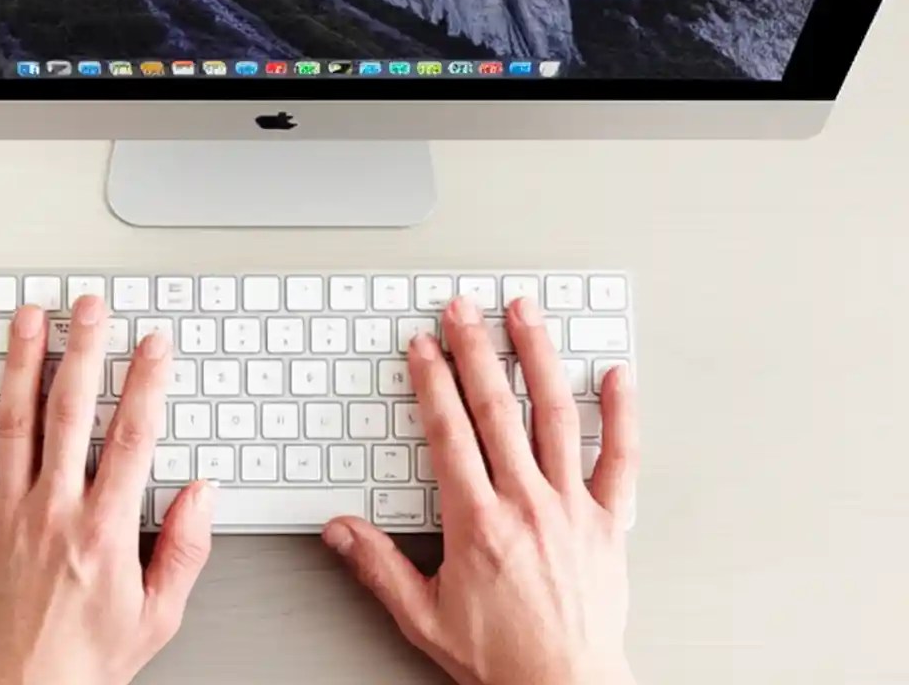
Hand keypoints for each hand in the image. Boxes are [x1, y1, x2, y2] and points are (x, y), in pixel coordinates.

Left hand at [0, 296, 213, 684]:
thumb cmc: (86, 661)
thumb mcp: (159, 613)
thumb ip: (185, 548)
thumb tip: (201, 492)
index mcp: (104, 530)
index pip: (132, 437)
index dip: (147, 382)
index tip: (154, 345)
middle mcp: (53, 512)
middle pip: (70, 412)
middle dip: (83, 350)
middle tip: (89, 307)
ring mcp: (6, 515)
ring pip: (13, 423)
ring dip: (22, 363)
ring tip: (29, 318)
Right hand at [323, 296, 638, 684]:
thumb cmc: (502, 657)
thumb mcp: (423, 616)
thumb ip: (379, 566)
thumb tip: (339, 530)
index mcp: (478, 523)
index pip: (449, 432)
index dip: (432, 383)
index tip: (423, 348)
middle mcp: (527, 504)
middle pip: (497, 409)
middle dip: (475, 351)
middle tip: (463, 311)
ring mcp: (573, 507)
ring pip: (556, 416)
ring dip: (538, 358)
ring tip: (527, 314)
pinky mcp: (610, 522)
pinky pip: (622, 457)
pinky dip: (621, 413)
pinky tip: (616, 375)